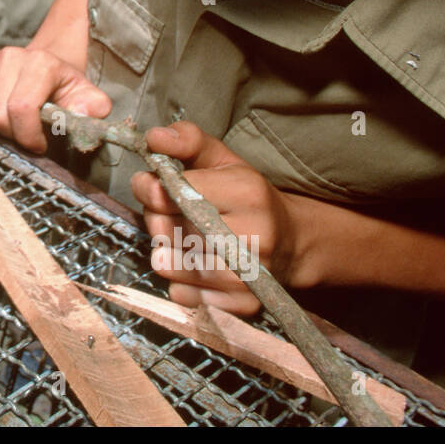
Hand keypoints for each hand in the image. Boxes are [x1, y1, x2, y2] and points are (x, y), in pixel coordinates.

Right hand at [0, 46, 110, 152]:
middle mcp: (10, 57)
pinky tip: (3, 113)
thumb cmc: (65, 84)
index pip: (21, 108)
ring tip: (16, 124)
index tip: (40, 145)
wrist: (48, 59)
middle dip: (13, 135)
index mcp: (40, 63)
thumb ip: (93, 107)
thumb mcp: (87, 95)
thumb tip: (81, 114)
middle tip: (28, 135)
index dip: (28, 135)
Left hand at [132, 121, 304, 315]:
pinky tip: (194, 267)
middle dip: (156, 221)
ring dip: (165, 252)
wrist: (292, 243)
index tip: (152, 185)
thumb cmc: (247, 197)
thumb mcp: (222, 159)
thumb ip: (188, 140)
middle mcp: (254, 235)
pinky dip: (179, 282)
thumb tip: (154, 138)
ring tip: (180, 241)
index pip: (179, 191)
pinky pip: (184, 296)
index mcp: (248, 192)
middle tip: (166, 216)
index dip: (154, 188)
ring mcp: (250, 275)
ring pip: (172, 266)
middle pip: (170, 230)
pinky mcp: (244, 305)